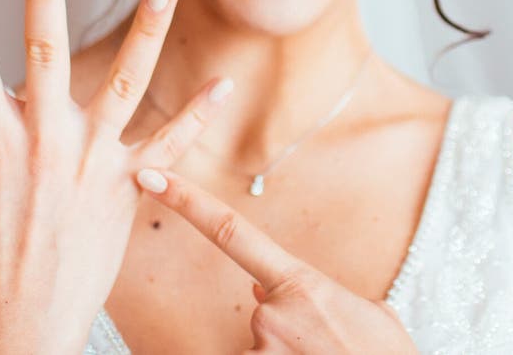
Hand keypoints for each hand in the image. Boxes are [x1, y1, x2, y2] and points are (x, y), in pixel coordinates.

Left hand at [135, 169, 417, 354]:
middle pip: (260, 310)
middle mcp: (274, 312)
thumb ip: (308, 294)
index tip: (151, 176)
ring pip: (262, 345)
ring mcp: (265, 348)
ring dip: (291, 353)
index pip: (230, 231)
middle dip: (288, 326)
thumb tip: (260, 290)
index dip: (188, 202)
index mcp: (299, 282)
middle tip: (328, 344)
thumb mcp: (361, 313)